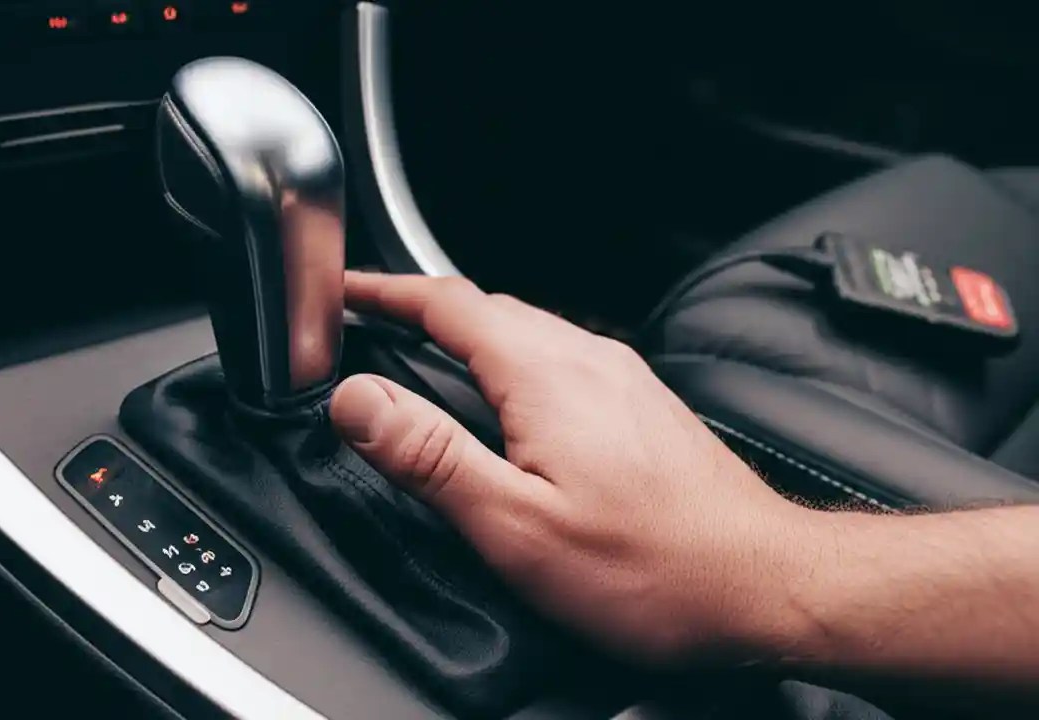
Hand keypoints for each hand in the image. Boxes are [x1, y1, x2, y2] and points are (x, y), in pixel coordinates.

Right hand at [329, 272, 816, 665]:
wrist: (765, 587)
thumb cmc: (655, 570)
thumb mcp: (517, 525)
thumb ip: (430, 456)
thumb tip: (358, 401)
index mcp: (547, 376)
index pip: (447, 303)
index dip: (385, 292)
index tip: (345, 292)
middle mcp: (590, 360)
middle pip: (487, 309)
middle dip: (420, 312)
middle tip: (371, 328)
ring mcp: (622, 379)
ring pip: (526, 332)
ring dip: (467, 337)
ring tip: (424, 363)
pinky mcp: (642, 407)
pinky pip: (560, 360)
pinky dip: (511, 364)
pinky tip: (506, 406)